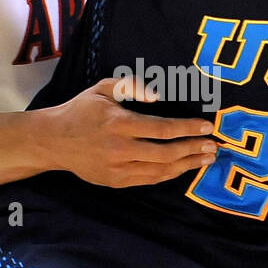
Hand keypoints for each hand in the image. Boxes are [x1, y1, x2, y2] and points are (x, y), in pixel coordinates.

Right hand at [49, 78, 218, 187]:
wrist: (52, 141)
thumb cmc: (80, 110)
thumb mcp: (102, 88)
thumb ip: (131, 86)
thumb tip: (157, 96)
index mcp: (119, 123)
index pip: (162, 128)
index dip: (188, 129)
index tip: (208, 127)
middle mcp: (120, 149)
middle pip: (167, 153)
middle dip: (194, 150)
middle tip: (214, 147)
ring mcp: (118, 169)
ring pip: (160, 171)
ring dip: (187, 165)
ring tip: (205, 159)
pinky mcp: (115, 182)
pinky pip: (149, 180)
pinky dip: (169, 174)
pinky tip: (182, 167)